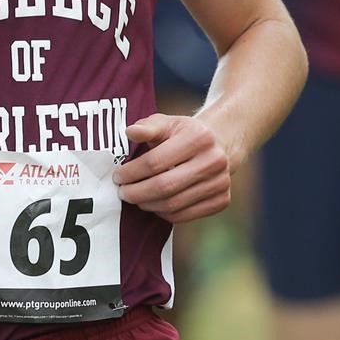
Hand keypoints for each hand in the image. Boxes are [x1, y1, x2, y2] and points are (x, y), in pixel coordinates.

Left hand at [114, 114, 234, 222]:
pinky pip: (184, 216)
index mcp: (198, 137)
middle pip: (165, 186)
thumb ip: (148, 127)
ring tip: (135, 198)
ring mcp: (220, 183)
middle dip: (137, 193)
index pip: (156, 162)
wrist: (220, 145)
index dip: (132, 172)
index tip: (118, 176)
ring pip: (173, 204)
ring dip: (148, 204)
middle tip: (122, 192)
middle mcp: (213, 161)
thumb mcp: (167, 123)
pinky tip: (154, 204)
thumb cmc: (185, 134)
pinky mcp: (222, 201)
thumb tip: (130, 132)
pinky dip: (164, 213)